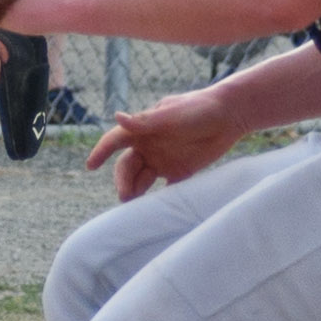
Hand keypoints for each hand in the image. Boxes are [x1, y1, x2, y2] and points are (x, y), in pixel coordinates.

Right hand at [86, 88, 248, 202]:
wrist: (230, 115)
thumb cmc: (199, 108)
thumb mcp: (172, 114)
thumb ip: (145, 121)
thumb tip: (116, 117)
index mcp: (142, 129)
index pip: (114, 141)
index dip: (101, 152)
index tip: (90, 166)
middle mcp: (148, 146)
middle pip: (126, 167)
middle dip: (123, 182)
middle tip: (126, 197)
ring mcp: (162, 160)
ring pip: (141, 181)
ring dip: (135, 193)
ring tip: (136, 208)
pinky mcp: (179, 172)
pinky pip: (163, 190)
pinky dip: (157, 201)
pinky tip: (155, 212)